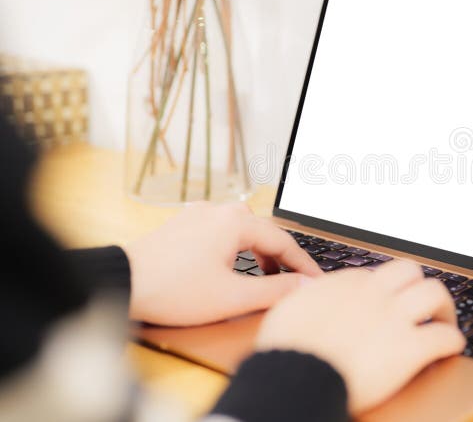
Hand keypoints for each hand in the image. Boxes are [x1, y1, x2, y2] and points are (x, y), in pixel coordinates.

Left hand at [125, 202, 322, 325]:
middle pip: (264, 231)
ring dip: (259, 250)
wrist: (121, 284)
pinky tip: (233, 264)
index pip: (284, 241)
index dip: (304, 265)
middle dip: (283, 257)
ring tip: (267, 275)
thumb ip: (274, 291)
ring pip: (243, 228)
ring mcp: (199, 215)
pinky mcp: (184, 224)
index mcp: (235, 222)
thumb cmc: (173, 291)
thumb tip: (306, 286)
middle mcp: (219, 210)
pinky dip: (238, 246)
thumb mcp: (232, 297)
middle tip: (295, 280)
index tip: (316, 283)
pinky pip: (222, 229)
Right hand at [255, 260, 465, 413]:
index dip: (384, 289)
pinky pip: (443, 336)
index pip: (373, 275)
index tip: (386, 300)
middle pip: (409, 271)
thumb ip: (304, 296)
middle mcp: (372, 294)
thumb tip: (308, 288)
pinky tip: (451, 348)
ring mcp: (393, 318)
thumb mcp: (287, 311)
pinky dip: (452, 341)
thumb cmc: (285, 352)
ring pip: (434, 292)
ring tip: (444, 320)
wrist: (295, 377)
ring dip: (444, 306)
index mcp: (343, 285)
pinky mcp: (409, 348)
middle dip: (419, 284)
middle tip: (423, 301)